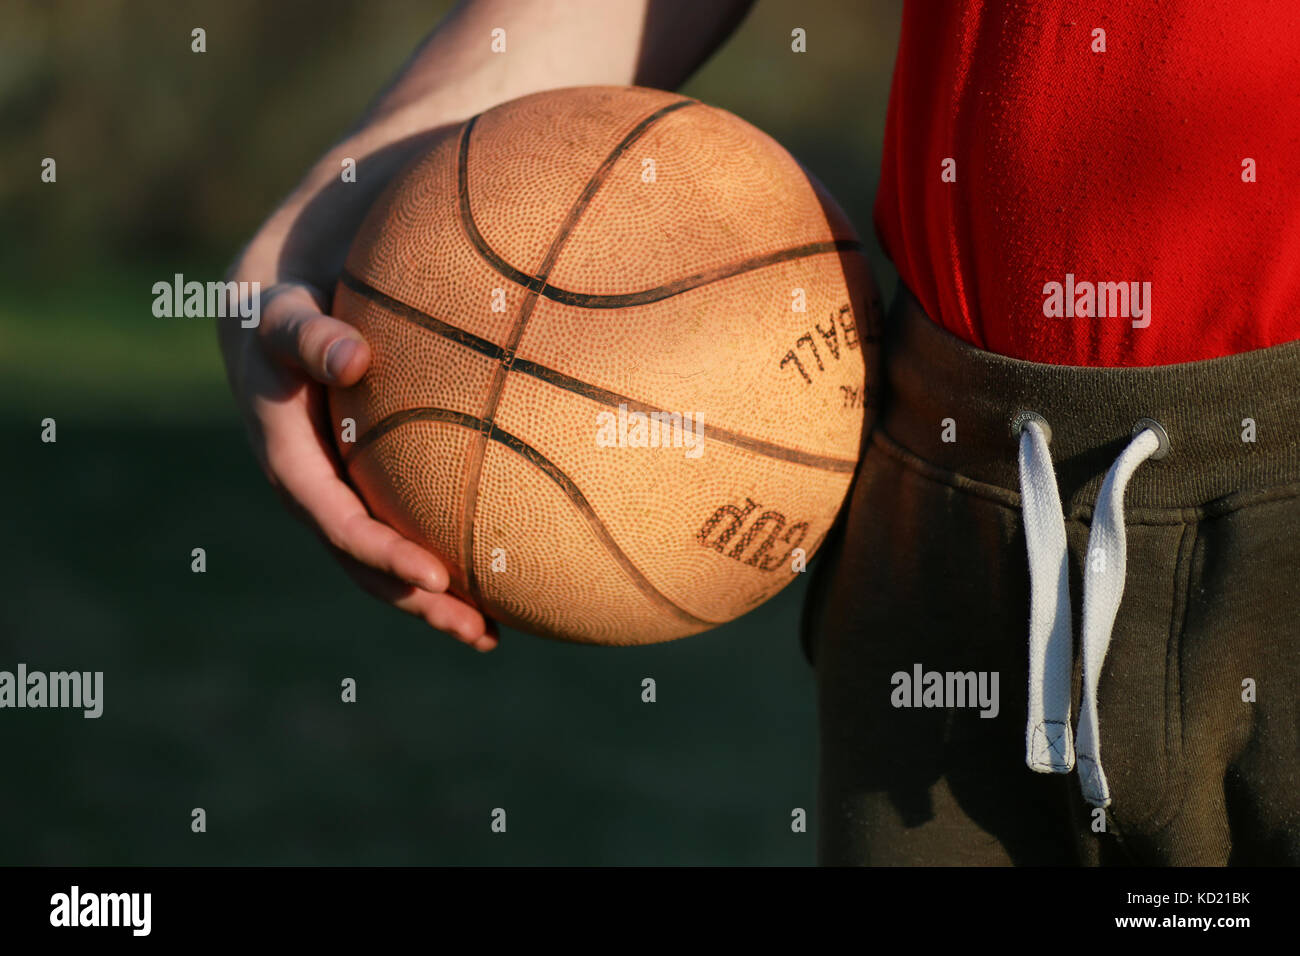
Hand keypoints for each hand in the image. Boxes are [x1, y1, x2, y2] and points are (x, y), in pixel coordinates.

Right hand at [218, 126, 498, 651]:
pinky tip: (499, 575)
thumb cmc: (322, 230)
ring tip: (488, 632)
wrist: (327, 213)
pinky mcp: (366, 448)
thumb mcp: (301, 267)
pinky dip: (439, 541)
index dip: (369, 542)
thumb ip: (310, 324)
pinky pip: (398, 503)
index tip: (433, 571)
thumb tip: (352, 366)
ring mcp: (329, 449)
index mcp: (269, 406)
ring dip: (424, 589)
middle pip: (346, 539)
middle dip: (405, 588)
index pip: (316, 495)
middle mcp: (293, 442)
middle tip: (472, 626)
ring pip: (371, 536)